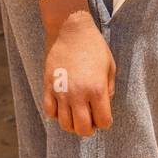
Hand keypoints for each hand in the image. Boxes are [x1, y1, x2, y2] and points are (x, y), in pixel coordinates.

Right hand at [39, 0, 115, 134]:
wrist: (70, 29)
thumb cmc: (94, 46)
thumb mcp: (110, 66)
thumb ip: (109, 89)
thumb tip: (104, 105)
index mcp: (97, 89)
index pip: (103, 122)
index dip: (105, 122)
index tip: (104, 117)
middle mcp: (78, 94)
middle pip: (82, 129)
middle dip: (89, 129)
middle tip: (90, 121)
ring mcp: (61, 92)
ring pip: (65, 124)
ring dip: (72, 125)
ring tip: (77, 115)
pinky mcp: (48, 87)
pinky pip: (50, 112)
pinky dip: (56, 115)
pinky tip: (63, 107)